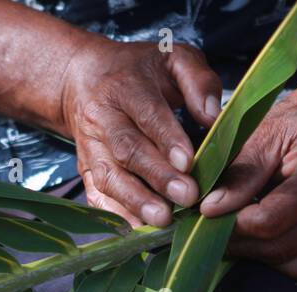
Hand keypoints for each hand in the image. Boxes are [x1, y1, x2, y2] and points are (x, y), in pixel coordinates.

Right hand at [59, 37, 222, 227]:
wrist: (82, 79)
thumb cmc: (139, 70)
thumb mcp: (173, 57)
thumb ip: (198, 80)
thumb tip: (214, 117)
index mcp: (125, 85)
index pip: (146, 114)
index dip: (166, 139)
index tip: (189, 162)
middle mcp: (102, 117)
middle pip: (127, 150)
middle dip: (157, 176)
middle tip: (187, 197)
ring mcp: (90, 147)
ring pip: (109, 176)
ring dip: (135, 201)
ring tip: (162, 220)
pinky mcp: (85, 170)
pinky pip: (96, 195)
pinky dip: (115, 214)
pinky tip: (137, 230)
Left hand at [199, 87, 296, 283]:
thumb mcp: (270, 131)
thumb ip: (242, 172)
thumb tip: (210, 209)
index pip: (269, 221)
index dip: (233, 224)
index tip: (211, 214)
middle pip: (280, 248)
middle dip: (243, 243)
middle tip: (221, 228)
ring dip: (267, 257)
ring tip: (251, 232)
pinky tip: (284, 240)